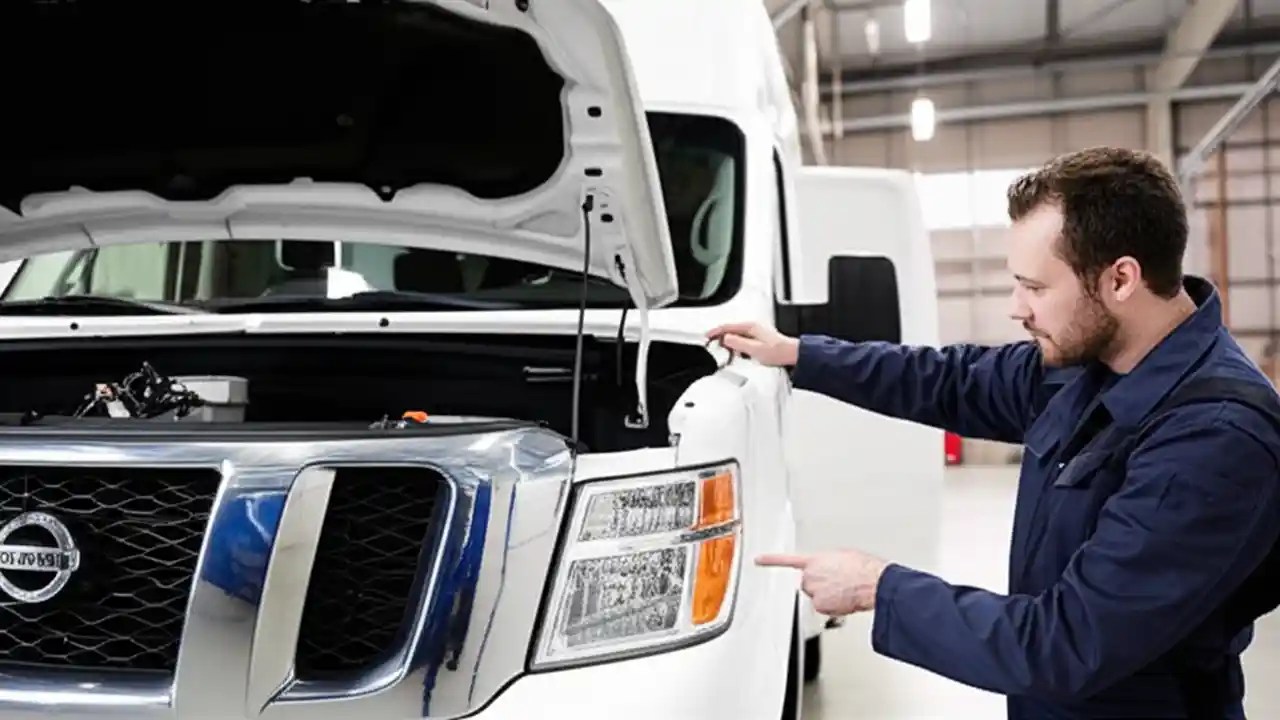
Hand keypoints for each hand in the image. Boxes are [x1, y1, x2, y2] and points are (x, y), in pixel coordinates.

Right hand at [705, 322, 799, 367]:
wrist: (792, 355)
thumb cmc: (777, 352)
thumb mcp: (753, 349)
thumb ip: (737, 343)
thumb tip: (725, 340)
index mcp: (750, 327)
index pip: (726, 327)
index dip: (714, 332)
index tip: (706, 337)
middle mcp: (752, 327)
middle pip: (730, 331)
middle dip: (721, 339)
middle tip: (715, 348)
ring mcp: (755, 333)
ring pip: (736, 336)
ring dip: (730, 345)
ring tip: (729, 354)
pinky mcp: (758, 339)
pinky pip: (742, 341)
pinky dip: (738, 347)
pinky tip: (740, 355)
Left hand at [756, 549, 888, 615]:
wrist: (872, 581)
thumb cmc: (862, 568)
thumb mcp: (842, 556)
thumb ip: (827, 563)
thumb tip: (829, 568)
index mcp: (815, 560)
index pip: (788, 559)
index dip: (771, 560)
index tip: (758, 560)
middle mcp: (810, 575)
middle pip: (807, 583)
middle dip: (818, 585)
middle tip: (836, 584)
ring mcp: (814, 591)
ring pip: (816, 596)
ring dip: (826, 596)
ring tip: (843, 590)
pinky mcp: (820, 605)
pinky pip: (823, 607)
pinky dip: (832, 606)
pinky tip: (844, 599)